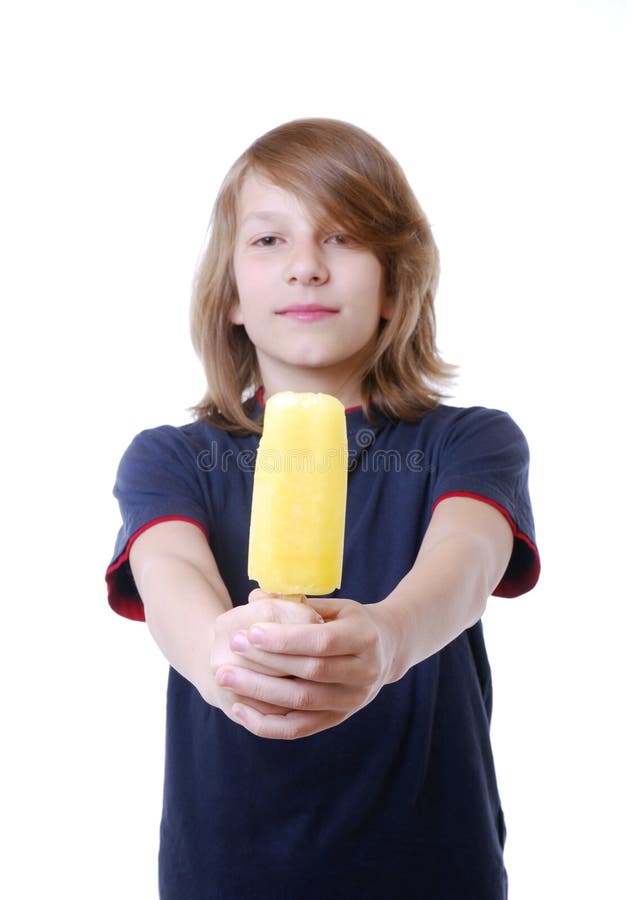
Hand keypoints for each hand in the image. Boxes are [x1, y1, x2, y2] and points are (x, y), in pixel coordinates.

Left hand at [217, 592, 398, 739]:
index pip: (321, 642)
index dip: (285, 639)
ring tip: (225, 676)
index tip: (251, 630)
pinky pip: (298, 728)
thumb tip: (256, 597)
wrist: (387, 650)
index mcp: (364, 638)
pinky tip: (239, 709)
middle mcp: (364, 672)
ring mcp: (353, 700)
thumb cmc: (352, 621)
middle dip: (267, 661)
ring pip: (302, 701)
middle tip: (233, 646)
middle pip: (310, 672)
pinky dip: (267, 723)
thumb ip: (298, 603)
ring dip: (260, 691)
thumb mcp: (335, 606)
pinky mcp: (338, 719)